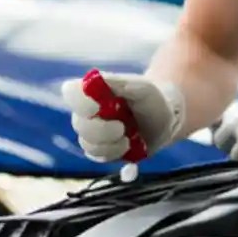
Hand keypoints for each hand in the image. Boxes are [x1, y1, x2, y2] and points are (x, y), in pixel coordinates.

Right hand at [61, 73, 185, 162]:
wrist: (167, 120)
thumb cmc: (152, 98)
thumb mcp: (140, 86)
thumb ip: (118, 83)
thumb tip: (94, 80)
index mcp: (92, 91)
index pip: (70, 92)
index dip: (80, 102)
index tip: (97, 106)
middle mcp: (87, 112)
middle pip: (79, 123)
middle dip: (101, 129)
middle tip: (121, 127)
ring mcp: (92, 132)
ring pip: (87, 143)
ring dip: (109, 143)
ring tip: (128, 136)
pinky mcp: (101, 151)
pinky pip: (96, 156)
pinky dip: (113, 152)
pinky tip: (127, 145)